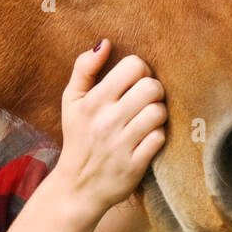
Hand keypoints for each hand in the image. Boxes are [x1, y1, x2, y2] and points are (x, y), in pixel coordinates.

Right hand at [55, 40, 166, 219]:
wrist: (77, 187)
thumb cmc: (78, 138)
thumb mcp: (71, 102)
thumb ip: (83, 69)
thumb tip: (104, 43)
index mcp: (91, 102)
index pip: (134, 66)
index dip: (141, 71)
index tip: (135, 83)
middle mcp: (105, 121)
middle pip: (152, 87)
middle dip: (153, 92)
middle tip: (145, 101)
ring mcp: (121, 144)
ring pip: (158, 112)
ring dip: (158, 115)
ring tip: (147, 120)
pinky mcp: (134, 165)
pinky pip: (160, 138)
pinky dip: (157, 137)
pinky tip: (147, 140)